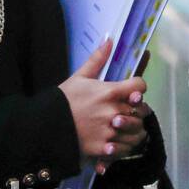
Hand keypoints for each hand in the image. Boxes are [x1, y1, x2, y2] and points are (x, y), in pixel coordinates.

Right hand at [58, 37, 148, 172]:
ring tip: (124, 127)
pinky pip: (126, 148)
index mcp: (109, 92)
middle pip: (143, 110)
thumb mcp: (78, 77)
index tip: (131, 90)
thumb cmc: (63, 100)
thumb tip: (109, 39)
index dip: (137, 87)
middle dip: (137, 109)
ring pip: (138, 132)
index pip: (140, 86)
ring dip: (134, 129)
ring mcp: (110, 131)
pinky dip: (124, 146)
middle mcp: (113, 111)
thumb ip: (97, 59)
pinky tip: (117, 141)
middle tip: (128, 110)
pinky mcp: (104, 148)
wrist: (46, 126)